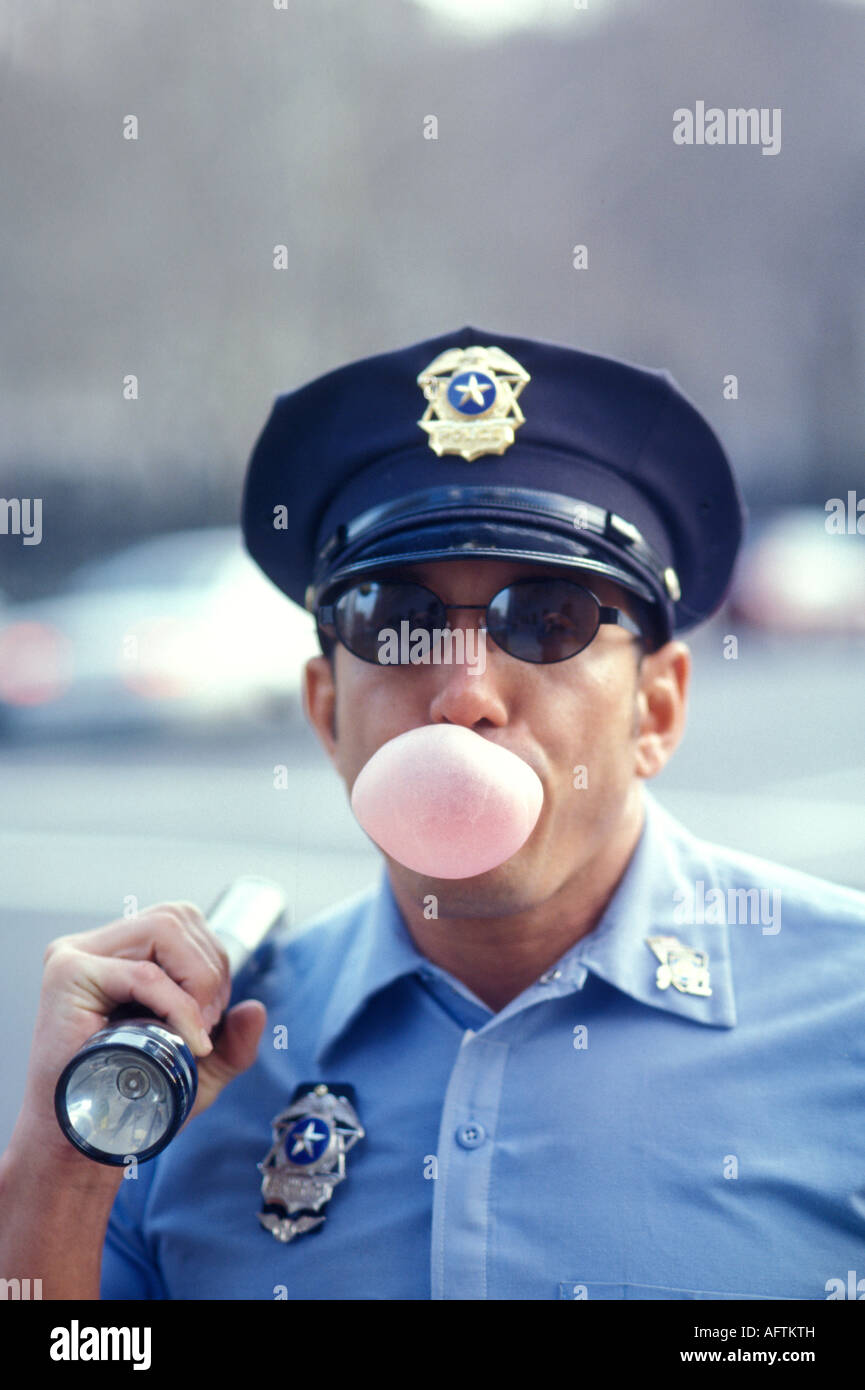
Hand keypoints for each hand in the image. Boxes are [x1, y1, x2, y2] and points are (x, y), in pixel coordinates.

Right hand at [11, 901, 266, 1168]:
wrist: (90, 1140)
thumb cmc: (133, 1101)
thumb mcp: (200, 1070)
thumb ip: (233, 1041)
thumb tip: (256, 1010)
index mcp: (121, 952)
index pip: (181, 921)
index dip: (212, 962)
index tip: (212, 1018)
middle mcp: (97, 946)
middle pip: (176, 917)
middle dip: (209, 971)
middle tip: (205, 1027)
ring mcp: (77, 956)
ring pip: (162, 931)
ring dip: (196, 982)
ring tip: (193, 1030)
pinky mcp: (67, 976)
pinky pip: (144, 975)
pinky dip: (178, 1006)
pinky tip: (187, 1040)